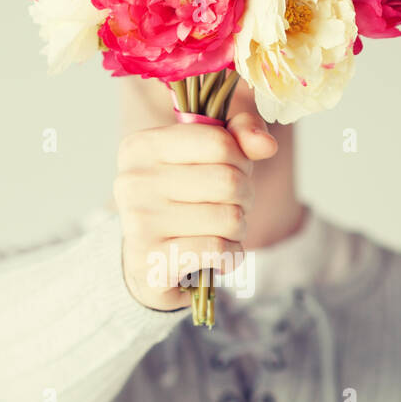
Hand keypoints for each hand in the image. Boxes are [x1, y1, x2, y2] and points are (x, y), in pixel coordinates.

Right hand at [114, 109, 277, 310]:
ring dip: (239, 229)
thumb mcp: (206, 158)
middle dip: (245, 197)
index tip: (233, 173)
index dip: (241, 160)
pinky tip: (219, 257)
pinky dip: (231, 256)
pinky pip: (218, 250)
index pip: (218, 142)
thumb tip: (267, 145)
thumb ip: (239, 135)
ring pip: (228, 218)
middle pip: (228, 181)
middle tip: (233, 207)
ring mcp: (138, 224)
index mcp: (141, 147)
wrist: (149, 267)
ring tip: (223, 232)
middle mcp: (133, 182)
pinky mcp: (151, 263)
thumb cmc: (182, 204)